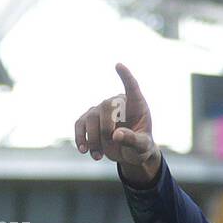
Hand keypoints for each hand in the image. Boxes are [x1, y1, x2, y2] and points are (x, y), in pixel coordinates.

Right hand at [75, 63, 159, 185]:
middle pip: (106, 106)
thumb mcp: (143, 147)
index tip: (119, 66)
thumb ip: (133, 140)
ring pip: (90, 118)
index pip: (131, 86)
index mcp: (136, 104)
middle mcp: (117, 103)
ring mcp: (101, 110)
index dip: (125, 76)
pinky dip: (80, 138)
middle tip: (112, 142)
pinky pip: (80, 125)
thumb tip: (115, 135)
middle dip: (106, 126)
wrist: (130, 154)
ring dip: (93, 138)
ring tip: (98, 157)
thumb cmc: (141, 147)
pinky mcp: (90, 121)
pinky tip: (84, 151)